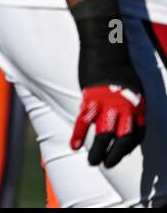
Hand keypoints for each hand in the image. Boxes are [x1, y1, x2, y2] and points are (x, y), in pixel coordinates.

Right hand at [69, 0, 145, 167]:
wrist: (105, 47)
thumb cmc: (116, 64)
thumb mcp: (131, 86)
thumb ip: (128, 102)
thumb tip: (123, 114)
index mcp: (138, 106)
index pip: (138, 134)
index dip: (130, 146)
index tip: (122, 151)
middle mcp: (127, 109)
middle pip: (124, 140)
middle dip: (116, 155)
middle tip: (107, 165)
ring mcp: (108, 105)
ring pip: (104, 136)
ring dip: (97, 152)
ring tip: (92, 162)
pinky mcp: (91, 99)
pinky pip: (84, 122)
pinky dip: (77, 134)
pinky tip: (73, 145)